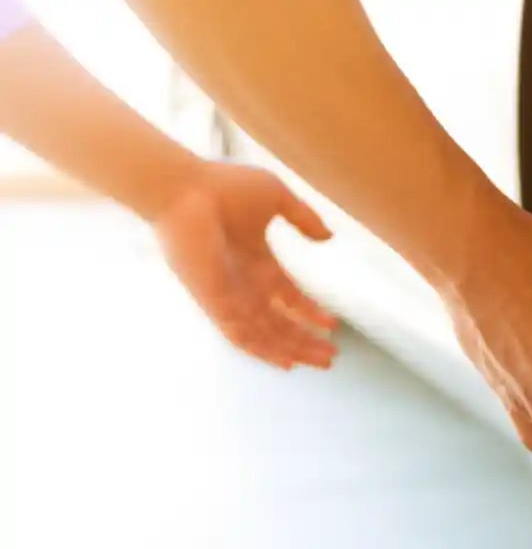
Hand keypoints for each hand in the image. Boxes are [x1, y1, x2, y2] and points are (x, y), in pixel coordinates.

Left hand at [153, 162, 337, 369]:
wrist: (182, 189)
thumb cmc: (223, 187)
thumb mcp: (275, 197)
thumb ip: (303, 218)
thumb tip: (328, 237)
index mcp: (257, 262)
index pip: (287, 297)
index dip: (309, 313)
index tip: (331, 324)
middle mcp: (244, 284)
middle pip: (279, 323)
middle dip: (306, 340)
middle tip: (331, 356)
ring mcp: (229, 295)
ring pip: (265, 334)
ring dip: (294, 350)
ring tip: (321, 362)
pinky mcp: (215, 301)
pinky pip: (241, 335)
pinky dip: (264, 351)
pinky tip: (286, 361)